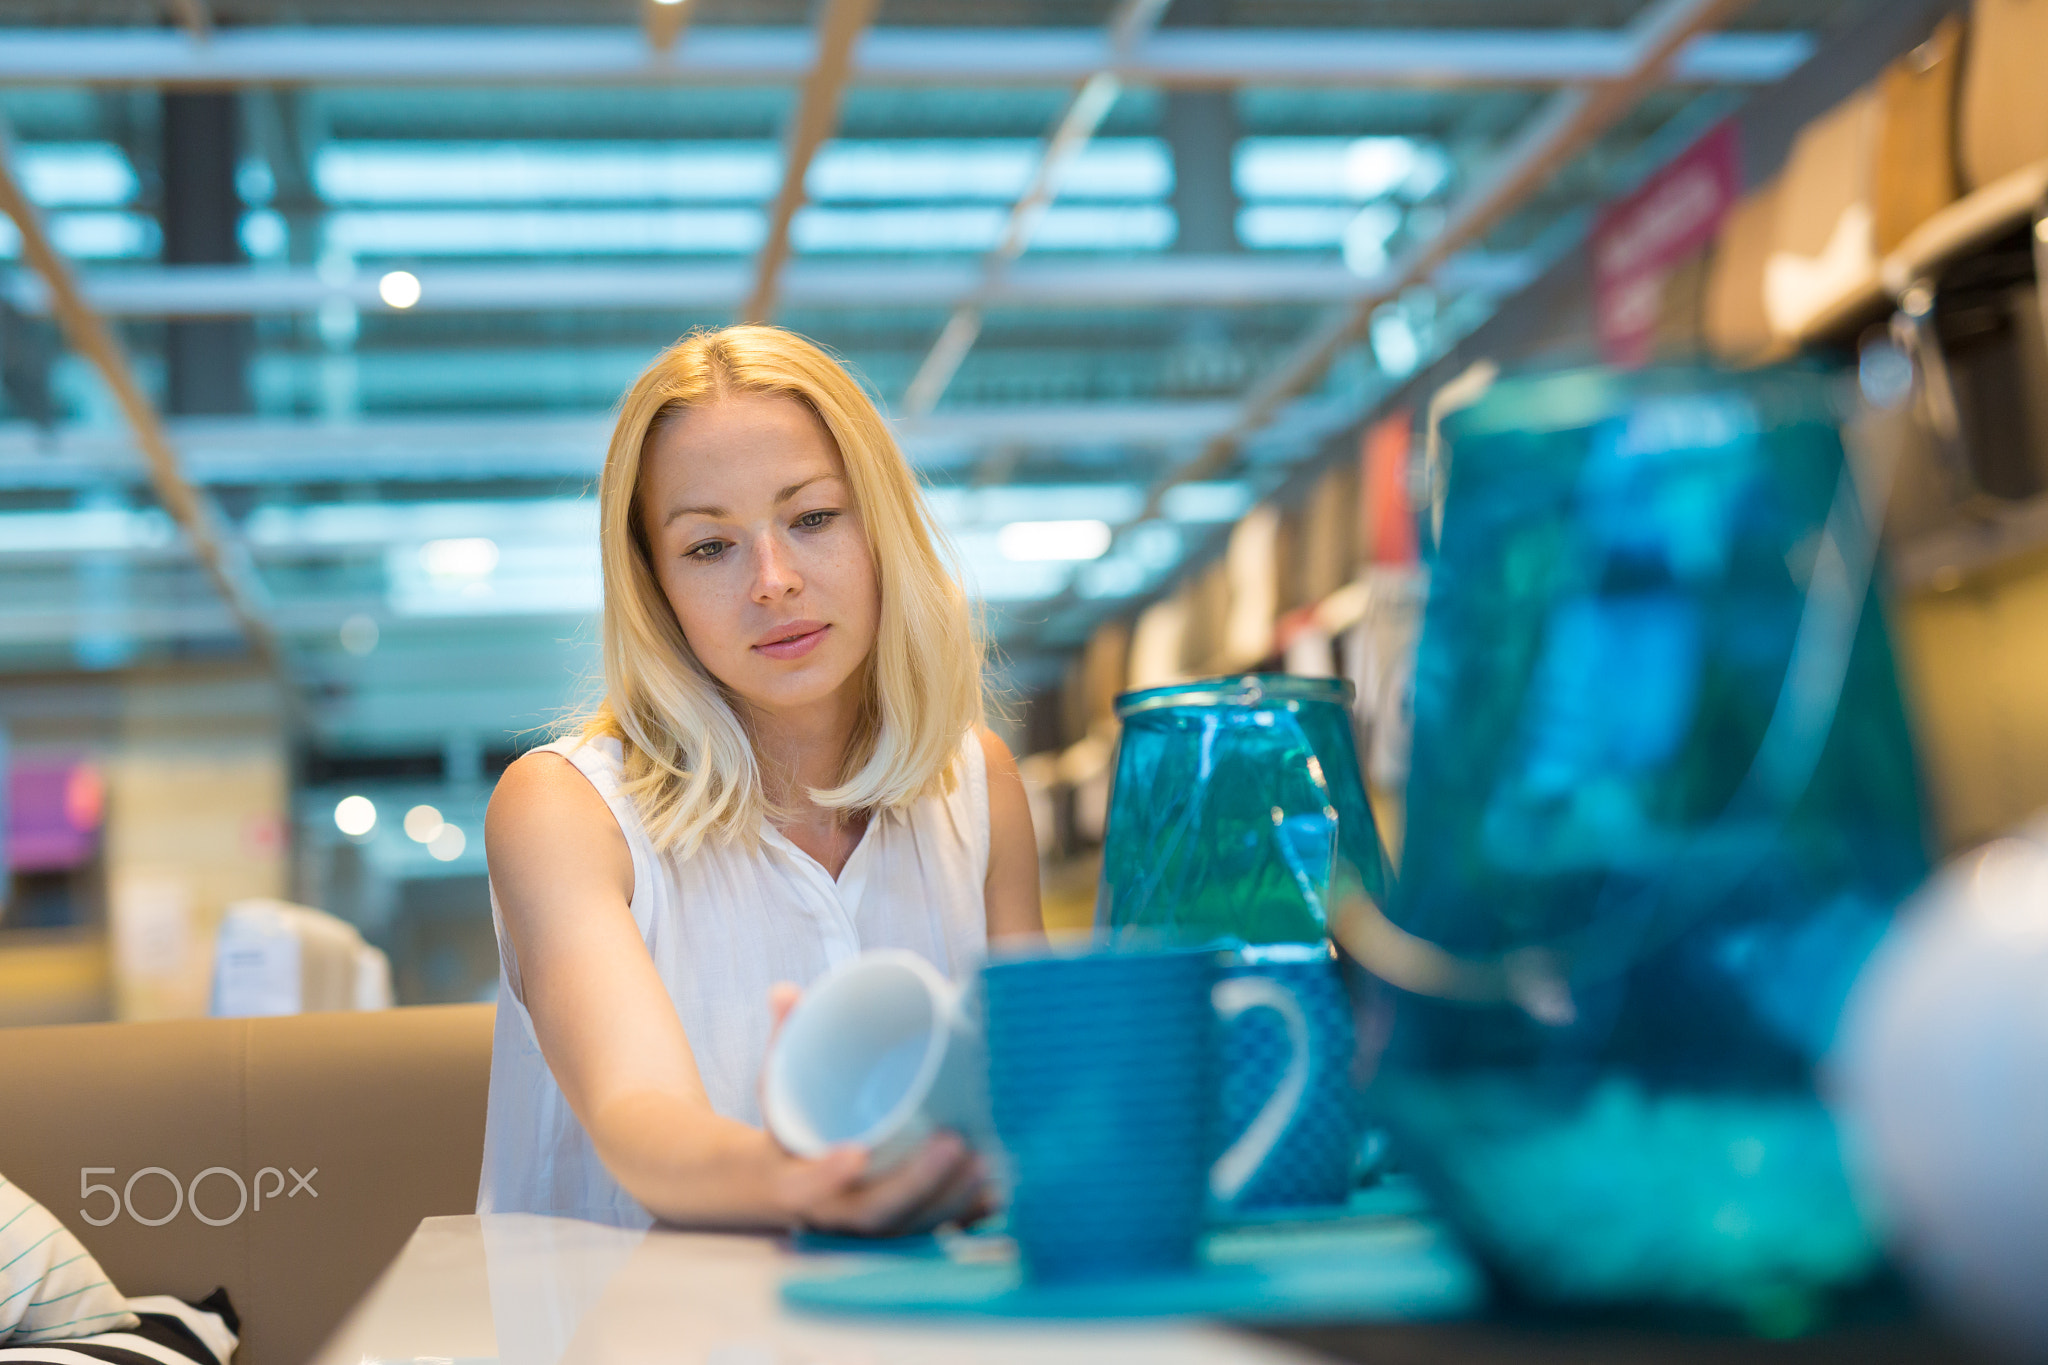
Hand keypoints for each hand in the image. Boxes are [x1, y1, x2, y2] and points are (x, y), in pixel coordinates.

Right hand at [759, 983, 991, 1235]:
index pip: (805, 1186)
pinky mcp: (901, 1227)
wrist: (790, 1178)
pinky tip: (1001, 1195)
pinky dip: (968, 1217)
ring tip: (988, 1159)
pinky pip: (937, 1233)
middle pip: (875, 1212)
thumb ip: (786, 1038)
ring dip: (952, 1198)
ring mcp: (871, 1226)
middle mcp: (834, 1213)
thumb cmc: (792, 1122)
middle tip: (954, 1142)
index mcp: (794, 1179)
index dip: (828, 1175)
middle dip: (917, 1182)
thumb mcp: (778, 1083)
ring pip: (912, 1226)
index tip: (857, 1151)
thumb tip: (785, 992)